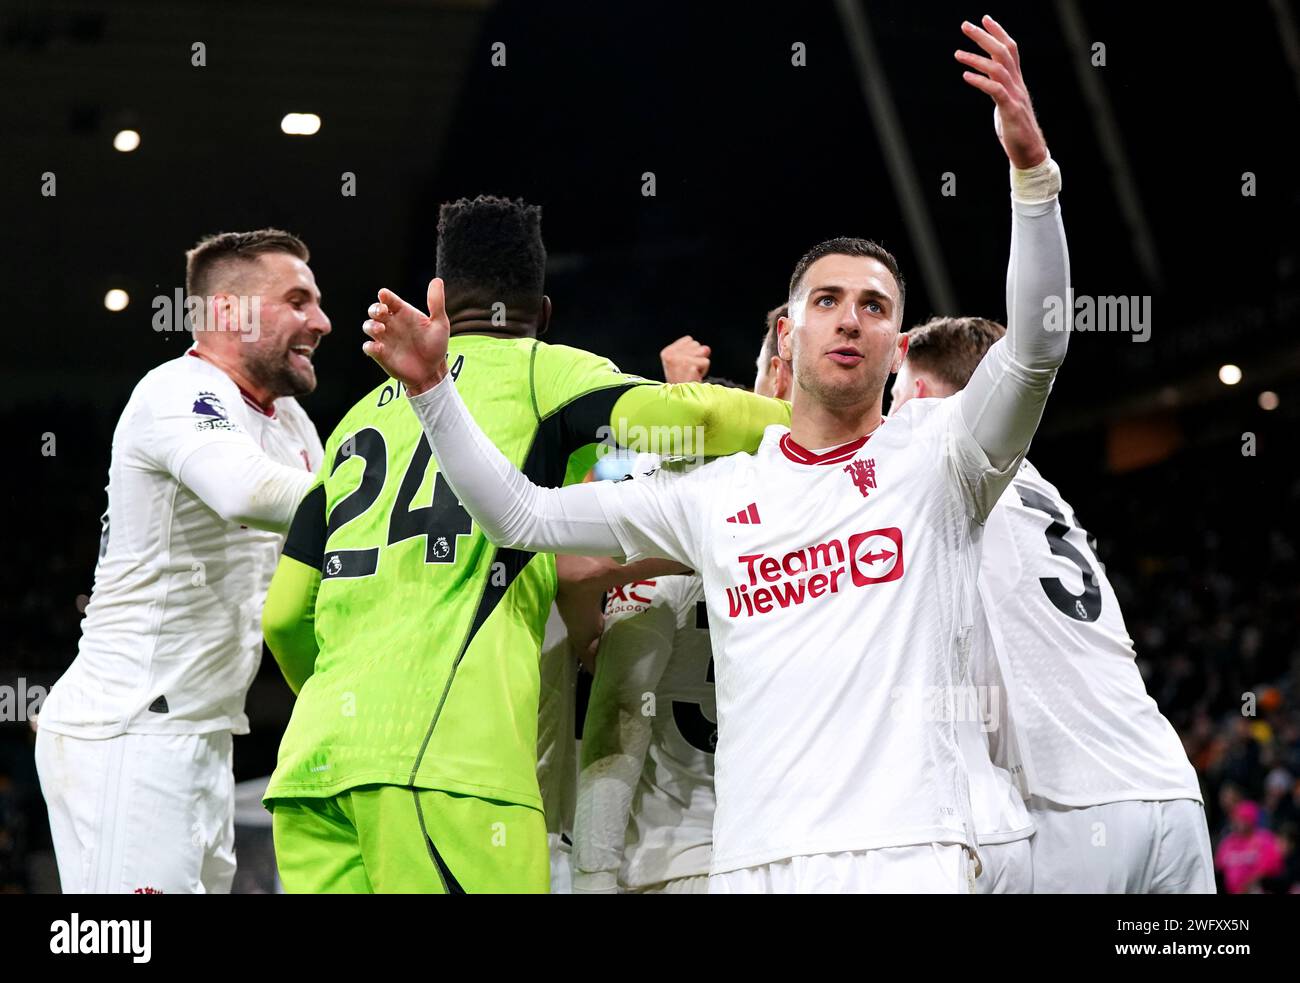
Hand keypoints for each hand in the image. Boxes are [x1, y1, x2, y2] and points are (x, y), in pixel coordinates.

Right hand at [361, 277, 450, 394]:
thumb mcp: (439, 323)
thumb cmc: (436, 345)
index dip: (385, 296)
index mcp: (403, 313)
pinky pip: (368, 347)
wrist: (433, 371)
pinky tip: (379, 347)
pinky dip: (370, 346)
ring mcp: (385, 338)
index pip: (389, 300)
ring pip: (368, 326)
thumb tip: (437, 280)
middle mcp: (391, 323)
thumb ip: (436, 303)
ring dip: (370, 326)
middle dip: (374, 309)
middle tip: (381, 312)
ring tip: (380, 330)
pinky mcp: (380, 354)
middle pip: (374, 310)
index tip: (384, 295)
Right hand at [659, 335, 710, 383]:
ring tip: (693, 373)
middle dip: (697, 357)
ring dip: (701, 363)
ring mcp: (680, 360)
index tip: (686, 365)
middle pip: (697, 344)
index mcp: (667, 352)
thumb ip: (689, 350)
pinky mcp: (690, 365)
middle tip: (690, 370)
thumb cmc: (681, 382)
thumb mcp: (679, 362)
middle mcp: (671, 355)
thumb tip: (706, 348)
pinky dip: (704, 370)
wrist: (680, 399)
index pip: (689, 340)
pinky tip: (695, 377)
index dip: (692, 352)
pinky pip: (706, 362)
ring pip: (703, 351)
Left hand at [956, 15, 1047, 169]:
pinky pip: (995, 90)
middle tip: (965, 25)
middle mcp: (1017, 84)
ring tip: (957, 54)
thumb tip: (986, 80)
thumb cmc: (1015, 130)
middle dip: (984, 36)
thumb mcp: (1005, 104)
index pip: (1010, 49)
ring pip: (998, 68)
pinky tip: (965, 76)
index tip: (984, 19)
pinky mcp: (1010, 111)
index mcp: (1016, 81)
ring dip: (976, 58)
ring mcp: (1015, 96)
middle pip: (1003, 52)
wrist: (1030, 152)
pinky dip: (980, 81)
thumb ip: (998, 89)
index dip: (998, 32)